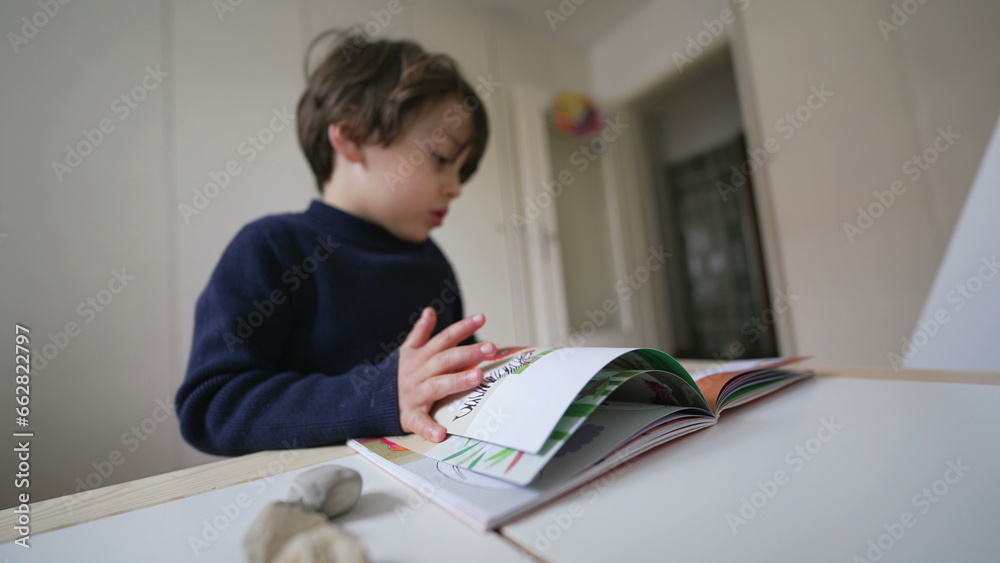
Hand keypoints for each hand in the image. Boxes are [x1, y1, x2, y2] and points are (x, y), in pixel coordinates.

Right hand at [397, 307, 494, 441]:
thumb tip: (430, 311)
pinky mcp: (409, 415)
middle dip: (468, 353)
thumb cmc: (399, 376)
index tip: (481, 318)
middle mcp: (419, 373)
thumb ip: (420, 332)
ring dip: (457, 381)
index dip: (462, 327)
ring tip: (478, 377)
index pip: (444, 339)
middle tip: (490, 348)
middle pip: (445, 359)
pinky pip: (419, 422)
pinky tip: (441, 433)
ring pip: (437, 385)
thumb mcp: (407, 352)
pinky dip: (429, 428)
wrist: (373, 401)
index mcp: (421, 357)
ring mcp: (415, 394)